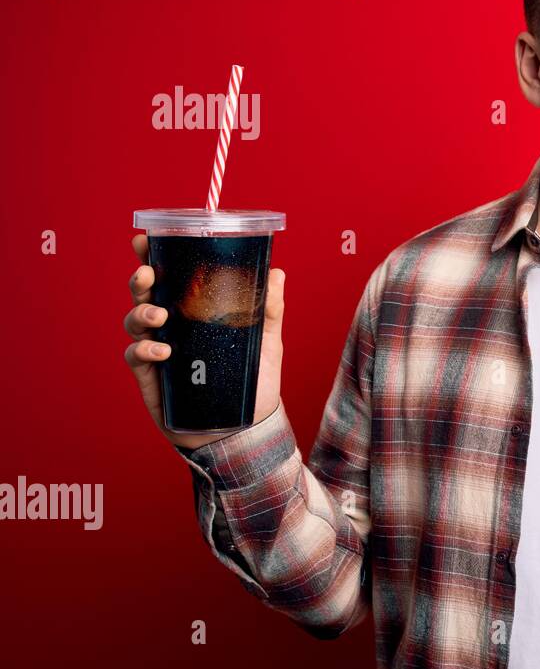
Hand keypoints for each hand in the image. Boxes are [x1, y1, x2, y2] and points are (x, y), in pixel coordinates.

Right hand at [122, 234, 285, 450]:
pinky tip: (164, 350)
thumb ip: (270, 310)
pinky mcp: (152, 378)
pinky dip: (144, 348)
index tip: (146, 239)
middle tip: (147, 274)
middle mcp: (173, 327)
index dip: (153, 257)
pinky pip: (135, 355)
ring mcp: (159, 351)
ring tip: (160, 314)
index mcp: (195, 313)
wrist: (247, 429)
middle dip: (140, 279)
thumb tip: (277, 273)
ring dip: (141, 312)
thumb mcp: (268, 343)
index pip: (170, 279)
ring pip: (134, 321)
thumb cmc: (254, 384)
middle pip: (145, 294)